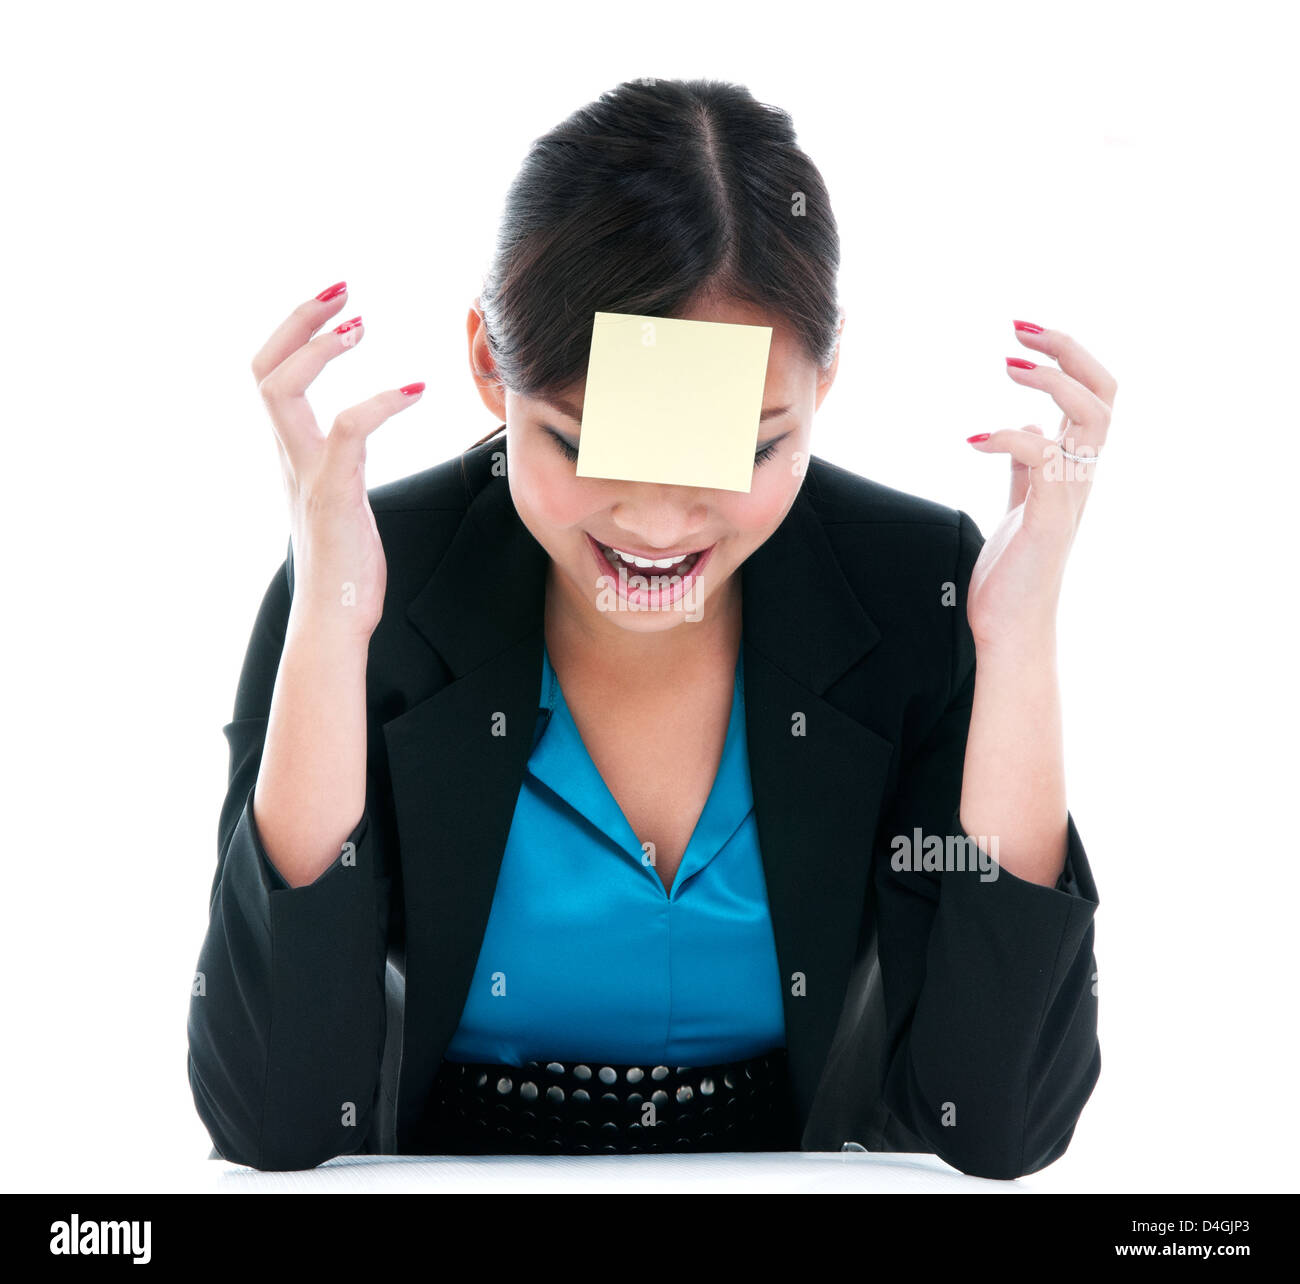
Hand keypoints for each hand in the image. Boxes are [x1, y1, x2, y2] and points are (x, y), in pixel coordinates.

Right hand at [250, 282, 424, 637]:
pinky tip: (416, 388)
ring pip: (282, 390)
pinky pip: (348, 431)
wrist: (334, 619)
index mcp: (292, 453)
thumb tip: (354, 438)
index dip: (296, 332)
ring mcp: (307, 474)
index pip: (270, 375)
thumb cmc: (346, 566)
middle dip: (299, 320)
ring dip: (321, 347)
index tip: (337, 305)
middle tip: (343, 291)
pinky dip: (380, 401)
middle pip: (263, 368)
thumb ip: (340, 460)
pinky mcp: (332, 495)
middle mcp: (290, 457)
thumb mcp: (340, 497)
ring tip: (362, 323)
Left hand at [963, 321, 1116, 650]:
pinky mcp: (1051, 516)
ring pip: (1091, 415)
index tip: (1021, 336)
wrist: (1011, 627)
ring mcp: (1070, 494)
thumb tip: (1023, 428)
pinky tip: (971, 440)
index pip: (1093, 394)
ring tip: (1007, 364)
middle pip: (1105, 391)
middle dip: (1069, 350)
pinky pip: (1043, 458)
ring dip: (1051, 380)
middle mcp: (1080, 475)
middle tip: (1021, 330)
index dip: (1065, 358)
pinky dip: (1008, 438)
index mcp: (1073, 467)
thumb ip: (1027, 465)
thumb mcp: (1020, 502)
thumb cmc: (1012, 571)